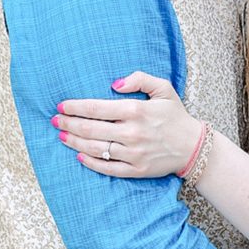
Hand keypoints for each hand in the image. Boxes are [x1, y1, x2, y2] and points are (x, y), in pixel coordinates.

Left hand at [53, 71, 202, 178]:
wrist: (193, 146)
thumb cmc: (175, 115)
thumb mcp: (163, 88)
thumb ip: (139, 79)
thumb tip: (114, 84)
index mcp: (136, 111)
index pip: (96, 108)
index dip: (75, 107)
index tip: (61, 106)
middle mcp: (132, 133)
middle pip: (90, 129)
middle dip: (69, 124)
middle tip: (56, 121)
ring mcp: (133, 154)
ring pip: (95, 148)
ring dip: (74, 142)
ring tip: (62, 136)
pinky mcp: (136, 170)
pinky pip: (107, 168)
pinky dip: (90, 162)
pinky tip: (79, 155)